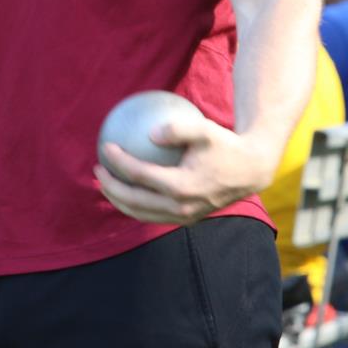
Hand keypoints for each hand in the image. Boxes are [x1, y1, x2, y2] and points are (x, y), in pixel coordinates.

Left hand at [94, 112, 271, 225]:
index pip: (140, 176)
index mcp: (182, 187)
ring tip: (106, 184)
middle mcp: (180, 207)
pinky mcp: (187, 219)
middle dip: (110, 188)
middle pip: (134, 201)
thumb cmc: (225, 144)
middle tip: (97, 171)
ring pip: (141, 214)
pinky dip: (137, 205)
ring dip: (120, 201)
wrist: (251, 170)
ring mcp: (183, 216)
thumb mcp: (205, 129)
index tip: (105, 147)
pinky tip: (128, 188)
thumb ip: (178, 128)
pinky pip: (154, 215)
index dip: (118, 162)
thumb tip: (150, 132)